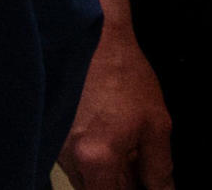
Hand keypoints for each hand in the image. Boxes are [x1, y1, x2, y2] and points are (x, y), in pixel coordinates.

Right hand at [60, 16, 176, 189]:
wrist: (92, 36)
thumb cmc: (125, 76)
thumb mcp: (156, 125)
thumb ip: (160, 169)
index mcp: (96, 160)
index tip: (144, 185)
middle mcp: (69, 157)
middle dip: (119, 185)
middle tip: (141, 174)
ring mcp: (55, 144)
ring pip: (83, 178)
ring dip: (105, 176)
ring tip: (128, 156)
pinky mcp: (51, 130)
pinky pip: (74, 160)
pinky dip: (91, 160)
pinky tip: (108, 143)